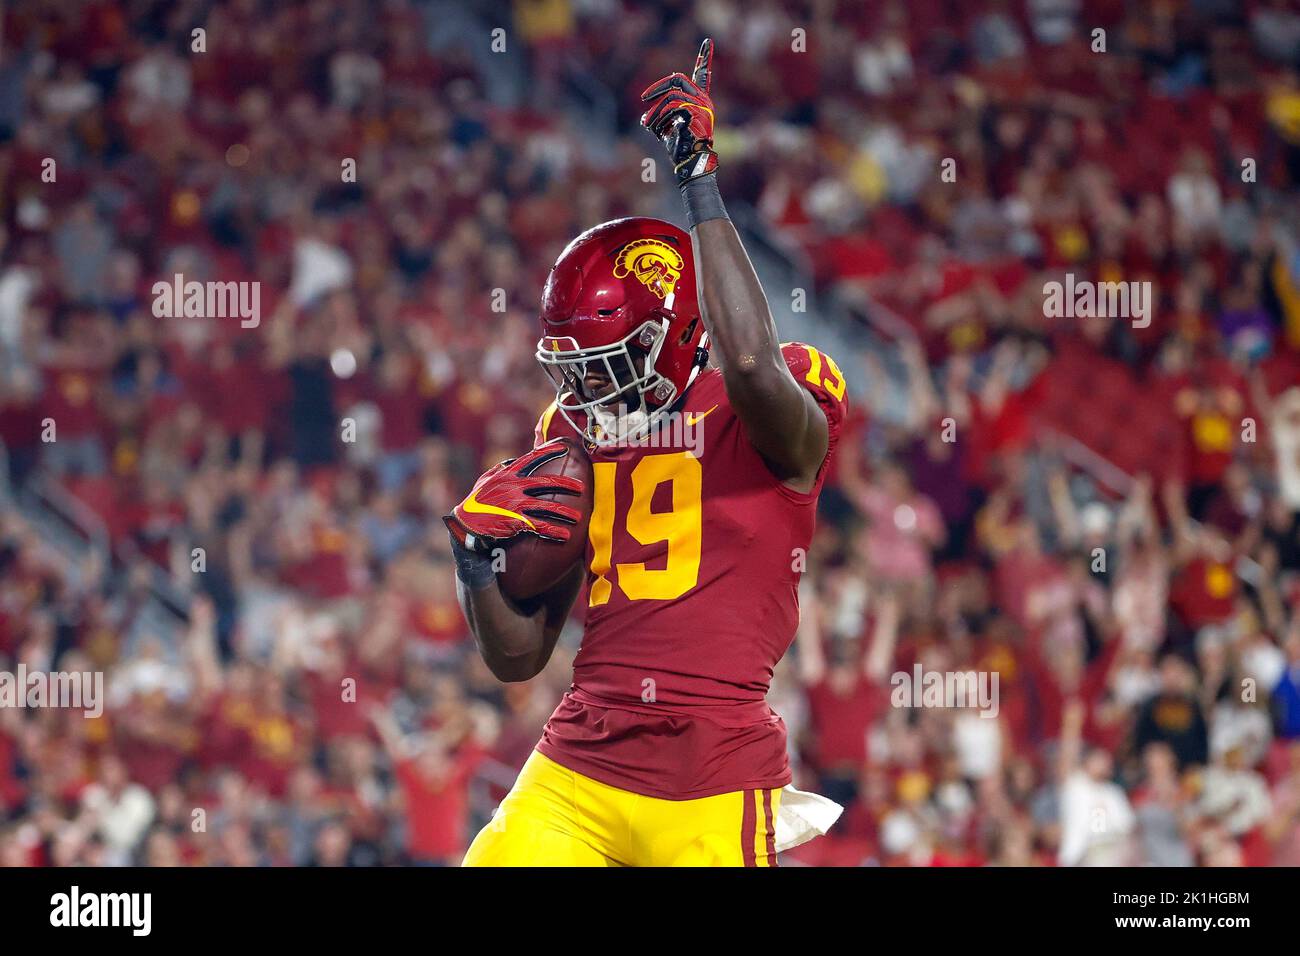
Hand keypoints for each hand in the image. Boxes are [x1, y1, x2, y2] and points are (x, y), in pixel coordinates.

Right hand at [443, 441, 583, 551]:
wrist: (465, 526)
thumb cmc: (475, 503)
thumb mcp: (485, 481)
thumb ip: (500, 470)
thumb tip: (513, 460)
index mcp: (507, 474)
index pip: (532, 458)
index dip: (549, 451)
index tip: (565, 447)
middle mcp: (513, 486)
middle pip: (547, 482)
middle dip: (567, 484)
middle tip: (582, 488)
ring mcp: (515, 504)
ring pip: (547, 507)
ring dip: (565, 513)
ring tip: (578, 518)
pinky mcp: (515, 521)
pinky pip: (540, 526)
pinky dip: (553, 531)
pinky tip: (565, 535)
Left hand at [640, 38, 717, 185]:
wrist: (689, 162)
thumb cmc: (679, 148)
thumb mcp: (666, 130)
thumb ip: (658, 119)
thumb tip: (643, 119)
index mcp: (699, 101)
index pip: (702, 75)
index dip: (705, 58)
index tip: (708, 41)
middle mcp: (703, 101)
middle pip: (678, 80)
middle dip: (657, 88)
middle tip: (643, 99)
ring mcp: (702, 106)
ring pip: (671, 97)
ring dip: (656, 112)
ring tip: (649, 125)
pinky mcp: (697, 112)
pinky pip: (672, 107)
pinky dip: (660, 117)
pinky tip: (657, 130)